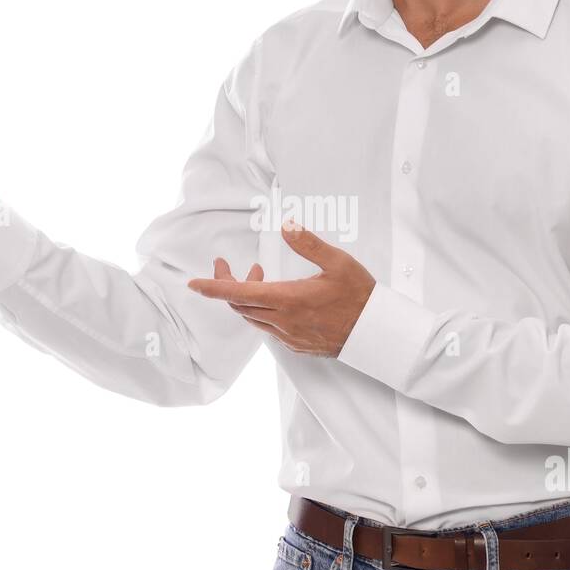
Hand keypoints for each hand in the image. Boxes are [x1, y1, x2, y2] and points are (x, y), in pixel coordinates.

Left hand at [187, 219, 375, 356]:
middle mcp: (283, 321)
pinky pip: (267, 327)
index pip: (239, 294)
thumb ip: (308, 244)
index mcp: (289, 299)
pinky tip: (275, 298)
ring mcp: (288, 335)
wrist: (376, 333)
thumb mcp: (338, 262)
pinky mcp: (295, 344)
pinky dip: (261, 310)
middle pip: (240, 305)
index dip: (213, 288)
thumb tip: (286, 225)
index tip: (193, 283)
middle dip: (227, 286)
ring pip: (252, 317)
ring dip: (246, 298)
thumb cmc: (360, 297)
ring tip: (257, 277)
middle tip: (227, 267)